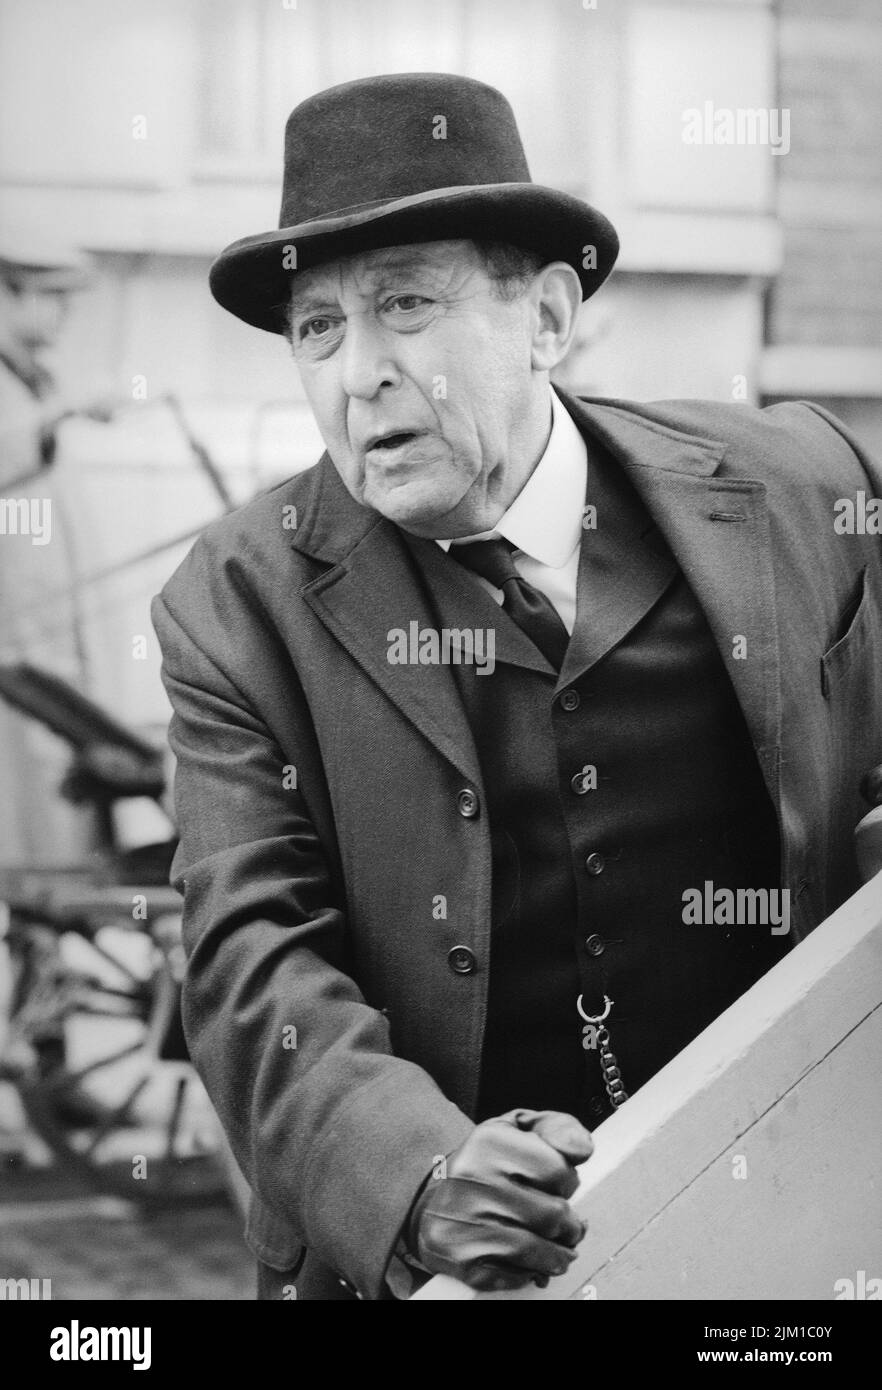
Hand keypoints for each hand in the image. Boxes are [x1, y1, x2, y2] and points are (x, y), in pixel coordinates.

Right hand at [406, 1108, 592, 1291]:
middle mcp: (475, 1180)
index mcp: (490, 1143)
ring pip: (540, 1251)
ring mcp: (468, 1223)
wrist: (432, 1201)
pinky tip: (528, 1262)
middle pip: (554, 1215)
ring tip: (558, 1249)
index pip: (559, 1170)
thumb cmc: (484, 1166)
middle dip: (570, 1224)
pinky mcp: (465, 1260)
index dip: (568, 1181)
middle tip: (567, 1225)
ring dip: (559, 1254)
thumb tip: (582, 1150)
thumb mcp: (516, 1130)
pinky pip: (517, 1276)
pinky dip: (531, 1273)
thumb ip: (556, 1129)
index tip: (560, 1186)